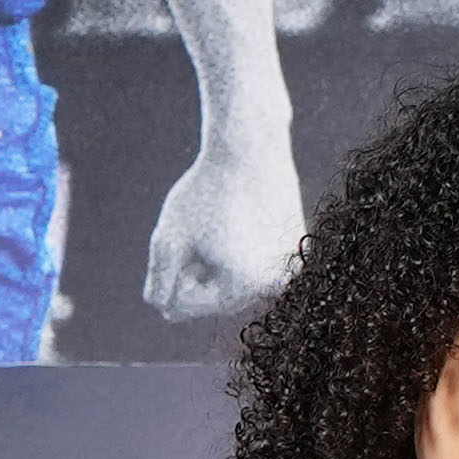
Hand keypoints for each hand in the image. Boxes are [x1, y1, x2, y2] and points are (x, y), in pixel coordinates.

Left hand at [146, 127, 305, 322]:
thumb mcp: (169, 238)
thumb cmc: (205, 193)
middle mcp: (275, 286)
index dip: (171, 282)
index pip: (194, 306)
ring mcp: (291, 266)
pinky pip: (262, 257)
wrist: (252, 149)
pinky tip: (236, 218)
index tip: (167, 250)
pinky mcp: (299, 247)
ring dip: (220, 263)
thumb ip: (160, 279)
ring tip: (212, 228)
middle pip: (222, 294)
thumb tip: (164, 310)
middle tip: (189, 239)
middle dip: (198, 275)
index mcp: (243, 289)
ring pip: (242, 276)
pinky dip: (244, 246)